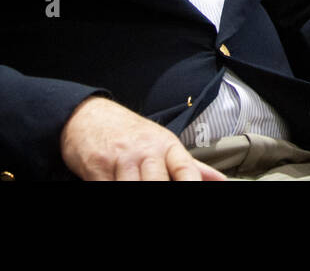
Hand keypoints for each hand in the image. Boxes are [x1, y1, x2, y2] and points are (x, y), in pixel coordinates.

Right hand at [60, 96, 226, 180]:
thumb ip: (190, 166)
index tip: (194, 192)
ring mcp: (121, 159)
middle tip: (159, 193)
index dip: (191, 183)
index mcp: (166, 146)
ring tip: (139, 188)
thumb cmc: (130, 135)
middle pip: (158, 183)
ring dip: (135, 191)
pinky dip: (113, 190)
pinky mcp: (97, 168)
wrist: (88, 117)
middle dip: (159, 190)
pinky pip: (108, 187)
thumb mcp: (162, 143)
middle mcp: (145, 151)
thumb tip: (221, 182)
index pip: (186, 169)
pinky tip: (116, 185)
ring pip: (133, 187)